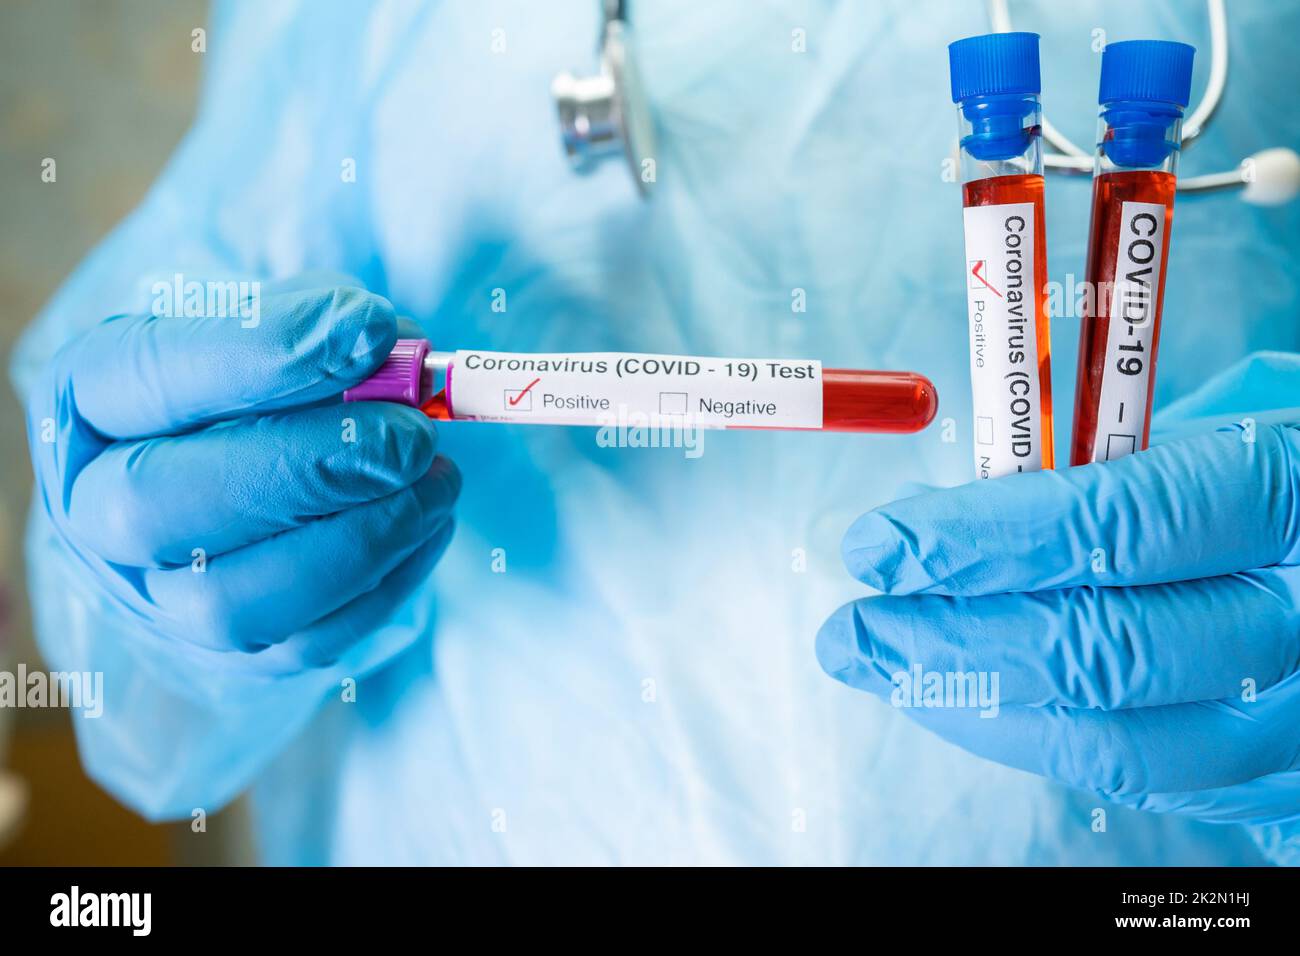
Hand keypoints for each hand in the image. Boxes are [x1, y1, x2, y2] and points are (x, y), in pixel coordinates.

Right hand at [25, 277, 459, 674]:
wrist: (246, 467)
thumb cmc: (258, 382)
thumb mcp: (275, 323)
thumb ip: (319, 320)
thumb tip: (387, 347)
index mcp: (88, 404)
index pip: (148, 374)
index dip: (262, 352)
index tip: (370, 330)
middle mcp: (98, 512)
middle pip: (159, 506)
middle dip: (308, 468)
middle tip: (410, 436)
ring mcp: (160, 598)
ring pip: (232, 602)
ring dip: (359, 539)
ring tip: (437, 480)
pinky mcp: (235, 655)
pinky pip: (306, 643)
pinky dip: (386, 585)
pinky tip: (430, 524)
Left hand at [816, 414, 1299, 827]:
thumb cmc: (1279, 473)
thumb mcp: (1217, 420)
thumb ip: (1092, 464)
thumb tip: (933, 513)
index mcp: (1291, 495)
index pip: (1115, 528)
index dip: (977, 541)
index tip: (878, 543)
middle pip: (1105, 653)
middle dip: (952, 643)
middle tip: (854, 629)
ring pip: (1115, 744)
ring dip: (973, 706)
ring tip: (884, 669)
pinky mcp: (1281, 782)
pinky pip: (1140, 777)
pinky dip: (1033, 734)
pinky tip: (965, 698)